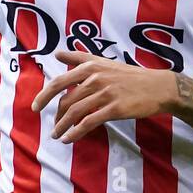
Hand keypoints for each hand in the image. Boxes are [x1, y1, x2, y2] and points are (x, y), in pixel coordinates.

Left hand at [30, 49, 177, 142]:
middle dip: (55, 116)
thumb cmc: (130, 75)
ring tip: (58, 136)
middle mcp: (95, 78)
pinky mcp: (114, 108)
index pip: (59, 82)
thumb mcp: (104, 62)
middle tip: (52, 127)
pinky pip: (89, 123)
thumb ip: (79, 58)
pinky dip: (75, 133)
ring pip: (75, 113)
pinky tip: (69, 139)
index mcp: (90, 66)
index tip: (35, 107)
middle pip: (65, 100)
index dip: (44, 95)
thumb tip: (56, 53)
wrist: (157, 87)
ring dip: (62, 127)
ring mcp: (105, 93)